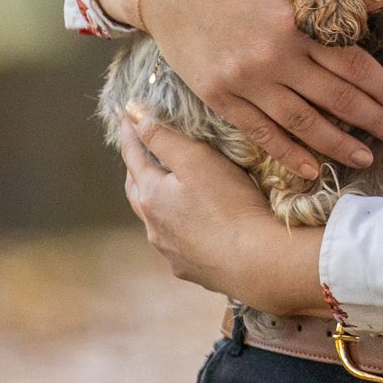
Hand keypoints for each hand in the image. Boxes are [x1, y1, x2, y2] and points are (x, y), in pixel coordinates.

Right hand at [109, 0, 382, 184]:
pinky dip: (289, 155)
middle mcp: (275, 56)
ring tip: (365, 158)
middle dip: (373, 120)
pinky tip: (313, 169)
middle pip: (336, 97)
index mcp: (297, 21)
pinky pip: (261, 133)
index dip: (382, 87)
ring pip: (303, 123)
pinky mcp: (219, 97)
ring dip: (338, 145)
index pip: (353, 63)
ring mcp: (246, 81)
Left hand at [117, 108, 325, 315]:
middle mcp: (154, 227)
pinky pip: (177, 243)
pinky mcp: (192, 269)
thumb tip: (132, 114)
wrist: (258, 263)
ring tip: (166, 188)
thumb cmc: (231, 206)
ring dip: (157, 201)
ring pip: (156, 220)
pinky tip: (193, 226)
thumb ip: (164, 136)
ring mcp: (171, 252)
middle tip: (140, 150)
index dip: (129, 133)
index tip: (123, 113)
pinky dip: (179, 227)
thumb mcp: (197, 160)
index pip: (133, 157)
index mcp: (152, 196)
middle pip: (137, 190)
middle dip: (138, 168)